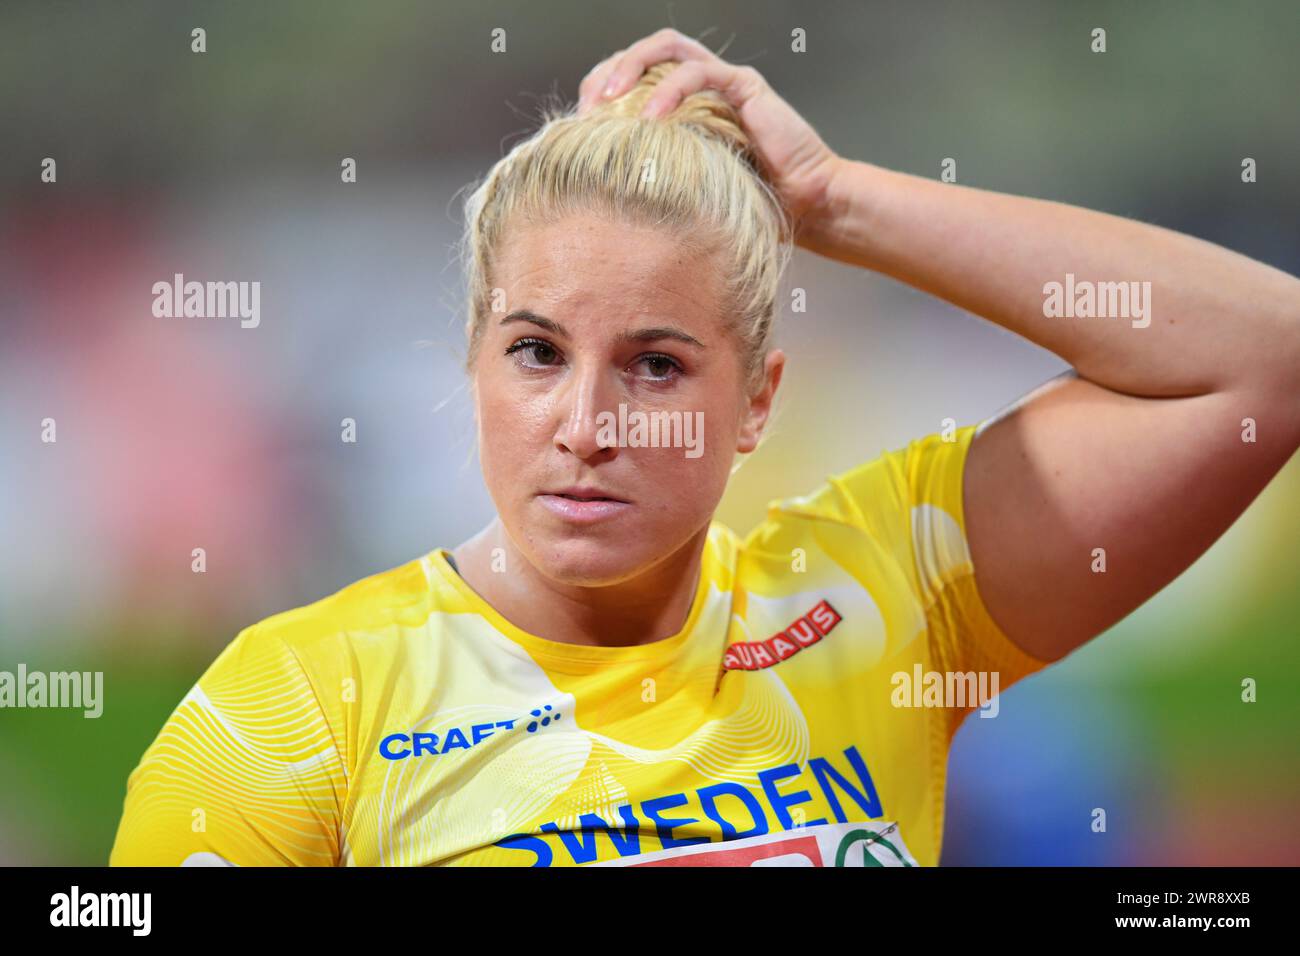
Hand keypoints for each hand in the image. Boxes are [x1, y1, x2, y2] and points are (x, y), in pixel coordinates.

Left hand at [577, 28, 841, 240]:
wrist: (807, 209)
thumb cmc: (752, 208)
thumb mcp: (684, 195)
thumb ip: (651, 183)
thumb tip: (596, 203)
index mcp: (683, 109)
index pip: (632, 81)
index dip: (600, 94)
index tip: (575, 128)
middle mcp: (701, 87)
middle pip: (642, 55)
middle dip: (606, 74)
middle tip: (586, 109)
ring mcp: (723, 82)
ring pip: (666, 48)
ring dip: (630, 67)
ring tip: (608, 101)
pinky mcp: (745, 87)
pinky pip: (698, 73)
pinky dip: (669, 90)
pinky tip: (650, 118)